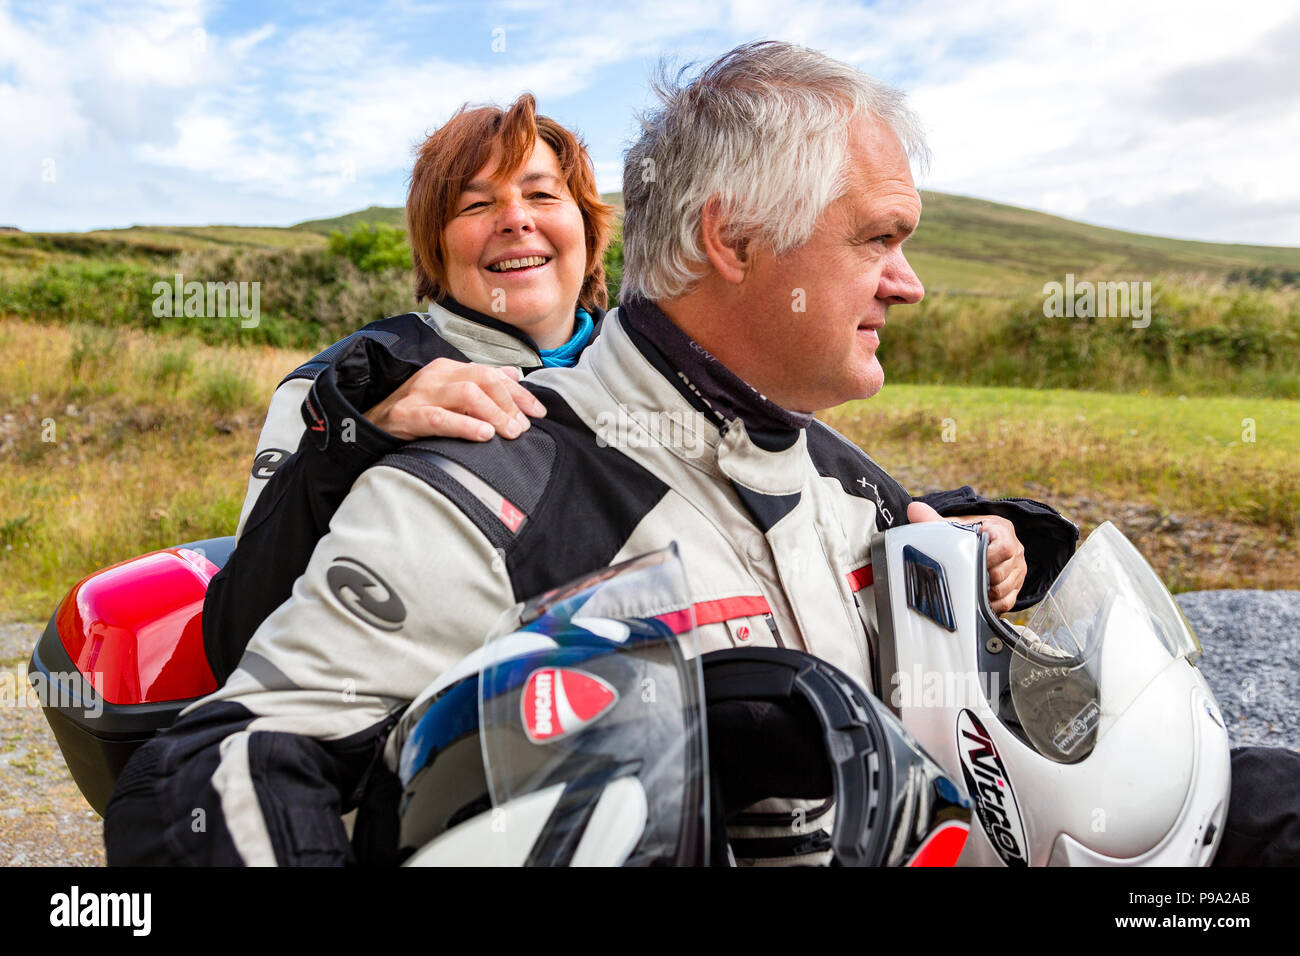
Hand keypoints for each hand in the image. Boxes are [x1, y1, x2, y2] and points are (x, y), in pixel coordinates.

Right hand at [364, 358, 545, 441]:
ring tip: (511, 432)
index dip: (520, 394)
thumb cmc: (416, 412)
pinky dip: (465, 426)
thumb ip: (480, 383)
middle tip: (524, 427)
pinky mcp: (406, 416)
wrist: (369, 426)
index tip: (539, 412)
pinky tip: (484, 435)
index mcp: (448, 369)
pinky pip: (440, 418)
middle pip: (483, 380)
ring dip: (494, 413)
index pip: (492, 374)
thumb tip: (514, 374)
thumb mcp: (448, 393)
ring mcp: (420, 395)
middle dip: (509, 403)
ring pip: (466, 395)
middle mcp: (435, 376)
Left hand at [906, 502, 1026, 614]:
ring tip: (968, 589)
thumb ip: (933, 519)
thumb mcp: (954, 524)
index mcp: (1002, 531)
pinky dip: (992, 604)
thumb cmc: (970, 531)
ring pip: (1002, 590)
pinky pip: (1007, 602)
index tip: (967, 562)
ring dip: (984, 594)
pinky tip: (978, 601)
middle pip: (1000, 574)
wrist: (987, 536)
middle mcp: (1015, 550)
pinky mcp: (1017, 585)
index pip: (1002, 548)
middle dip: (979, 578)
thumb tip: (913, 509)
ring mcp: (1018, 569)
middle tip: (962, 578)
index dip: (984, 559)